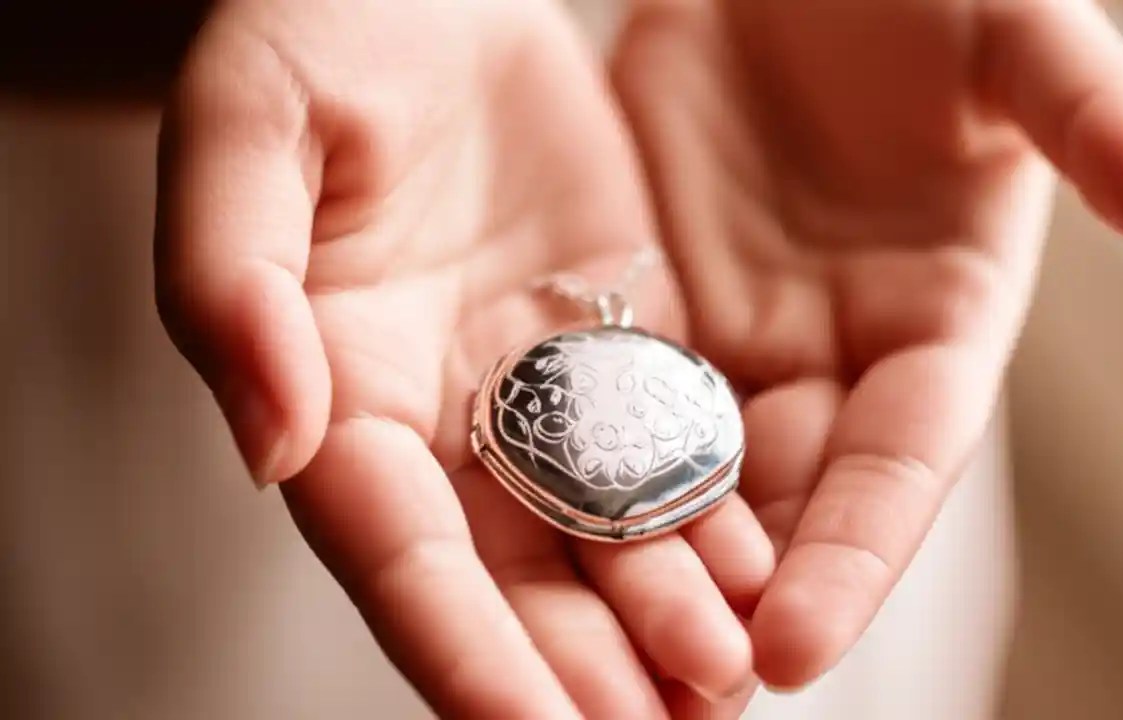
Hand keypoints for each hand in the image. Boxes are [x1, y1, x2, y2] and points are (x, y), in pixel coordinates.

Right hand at [155, 0, 769, 716]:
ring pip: (597, 530)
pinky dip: (712, 518)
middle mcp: (440, 412)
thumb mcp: (251, 120)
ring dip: (658, 616)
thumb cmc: (323, 28)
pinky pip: (668, 447)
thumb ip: (233, 281)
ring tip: (724, 687)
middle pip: (502, 572)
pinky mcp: (620, 339)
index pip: (392, 543)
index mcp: (338, 381)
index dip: (453, 645)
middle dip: (573, 667)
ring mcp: (536, 384)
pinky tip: (765, 579)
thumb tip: (276, 451)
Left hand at [611, 0, 1122, 689]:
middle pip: (786, 502)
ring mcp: (732, 332)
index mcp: (937, 321)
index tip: (796, 653)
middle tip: (672, 701)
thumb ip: (1098, 130)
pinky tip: (521, 529)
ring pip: (684, 471)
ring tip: (588, 662)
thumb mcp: (1019, 44)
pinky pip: (598, 395)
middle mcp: (832, 352)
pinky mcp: (643, 296)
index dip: (855, 556)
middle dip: (737, 605)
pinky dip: (571, 466)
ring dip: (644, 566)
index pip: (898, 465)